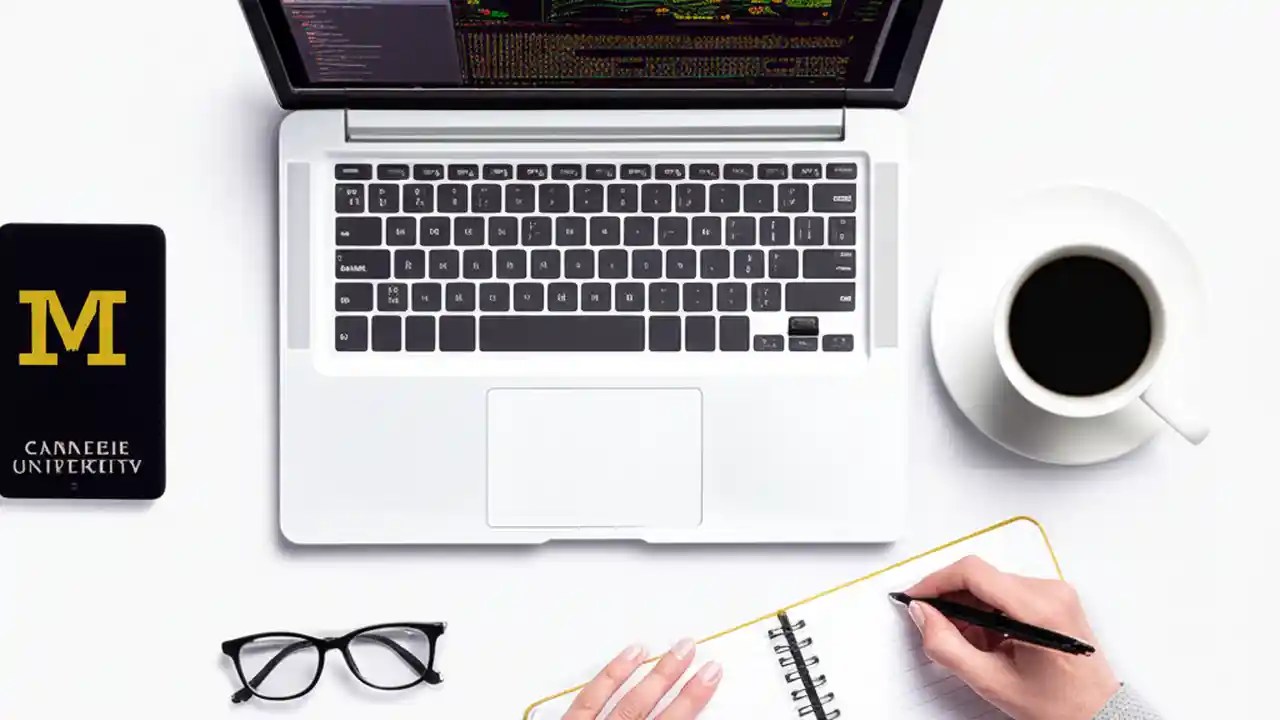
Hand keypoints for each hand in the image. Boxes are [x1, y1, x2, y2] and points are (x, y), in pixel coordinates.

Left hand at [563, 639, 721, 719]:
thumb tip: (685, 712)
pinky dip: (610, 674)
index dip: (693, 698)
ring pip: (624, 700)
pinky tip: (629, 655)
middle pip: (645, 705)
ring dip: (650, 672)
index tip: (711, 675)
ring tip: (672, 649)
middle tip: (691, 650)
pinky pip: (589, 698)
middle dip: (671, 676)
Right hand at [902, 557, 1119, 719]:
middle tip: (937, 627)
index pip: (974, 572)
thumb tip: (923, 616)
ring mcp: (1055, 591)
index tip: (917, 596)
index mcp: (1039, 610)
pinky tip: (989, 638)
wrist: (1097, 713)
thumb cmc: (1059, 705)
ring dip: (970, 607)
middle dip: (952, 599)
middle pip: (981, 576)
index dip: (936, 580)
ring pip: (991, 583)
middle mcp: (1051, 592)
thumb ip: (948, 648)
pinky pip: (1007, 590)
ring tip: (971, 642)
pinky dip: (988, 609)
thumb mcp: (993, 683)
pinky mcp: (1054, 596)